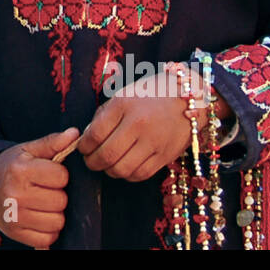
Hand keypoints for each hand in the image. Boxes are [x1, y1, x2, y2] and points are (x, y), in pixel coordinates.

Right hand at [0, 127, 78, 249]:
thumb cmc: (10, 165)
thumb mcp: (28, 149)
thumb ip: (52, 142)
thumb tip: (75, 134)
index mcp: (20, 171)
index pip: (61, 177)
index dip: (59, 175)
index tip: (48, 174)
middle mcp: (15, 195)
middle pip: (60, 201)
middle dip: (57, 194)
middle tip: (44, 189)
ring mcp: (14, 217)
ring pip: (57, 222)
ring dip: (54, 214)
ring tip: (42, 204)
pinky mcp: (14, 233)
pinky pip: (48, 238)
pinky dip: (48, 231)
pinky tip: (39, 218)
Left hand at [77, 67, 231, 181]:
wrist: (187, 98)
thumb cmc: (150, 95)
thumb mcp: (124, 95)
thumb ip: (104, 115)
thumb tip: (87, 138)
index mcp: (124, 105)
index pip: (95, 134)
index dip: (83, 146)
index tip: (82, 148)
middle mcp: (138, 124)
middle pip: (107, 155)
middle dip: (92, 162)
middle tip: (90, 161)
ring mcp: (153, 141)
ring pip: (122, 169)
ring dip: (109, 171)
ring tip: (107, 165)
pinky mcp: (165, 156)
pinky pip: (140, 174)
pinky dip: (127, 175)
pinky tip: (124, 167)